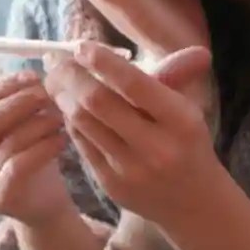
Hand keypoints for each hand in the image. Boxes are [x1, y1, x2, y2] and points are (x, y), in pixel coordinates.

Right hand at [0, 70, 72, 227]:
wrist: (45, 208)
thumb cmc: (34, 160)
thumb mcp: (23, 127)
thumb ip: (21, 102)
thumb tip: (42, 64)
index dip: (3, 86)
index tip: (34, 76)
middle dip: (19, 103)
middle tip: (48, 94)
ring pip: (5, 144)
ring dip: (36, 124)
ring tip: (61, 115)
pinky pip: (18, 167)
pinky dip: (43, 148)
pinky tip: (62, 140)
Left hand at [44, 41, 220, 226]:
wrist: (194, 203)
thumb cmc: (187, 143)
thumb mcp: (188, 107)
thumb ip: (173, 73)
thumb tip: (184, 47)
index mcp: (181, 122)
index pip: (134, 85)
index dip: (102, 62)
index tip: (81, 46)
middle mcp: (157, 148)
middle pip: (98, 102)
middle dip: (70, 76)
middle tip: (56, 61)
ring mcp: (131, 169)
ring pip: (82, 122)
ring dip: (63, 96)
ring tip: (56, 80)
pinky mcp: (110, 184)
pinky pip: (80, 143)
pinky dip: (70, 119)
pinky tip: (66, 106)